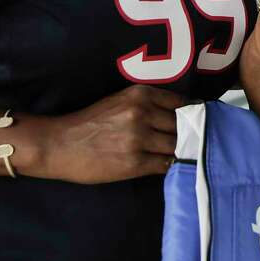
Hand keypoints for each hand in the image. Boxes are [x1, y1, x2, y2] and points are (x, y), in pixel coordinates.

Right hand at [37, 85, 185, 182]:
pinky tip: (170, 165)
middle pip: (183, 125)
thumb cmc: (90, 122)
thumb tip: (181, 114)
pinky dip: (171, 165)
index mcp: (141, 95)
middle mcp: (143, 113)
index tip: (200, 122)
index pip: (182, 104)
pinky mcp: (134, 163)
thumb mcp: (120, 101)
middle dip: (191, 134)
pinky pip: (165, 164)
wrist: (60, 144)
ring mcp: (139, 139)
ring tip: (185, 154)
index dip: (193, 115)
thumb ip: (148, 104)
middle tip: (196, 141)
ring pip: (177, 145)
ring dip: (182, 151)